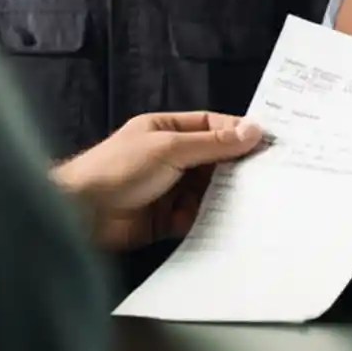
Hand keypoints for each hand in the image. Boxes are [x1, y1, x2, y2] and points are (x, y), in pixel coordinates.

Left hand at [52, 112, 262, 249]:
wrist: (81, 214)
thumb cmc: (119, 168)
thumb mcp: (170, 149)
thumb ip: (212, 144)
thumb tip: (253, 130)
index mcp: (166, 130)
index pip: (210, 126)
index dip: (238, 133)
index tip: (268, 142)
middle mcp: (170, 157)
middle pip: (213, 160)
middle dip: (237, 168)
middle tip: (270, 175)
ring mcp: (169, 188)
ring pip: (208, 190)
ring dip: (226, 196)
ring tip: (255, 201)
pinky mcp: (167, 219)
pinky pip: (197, 217)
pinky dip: (211, 220)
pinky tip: (229, 224)